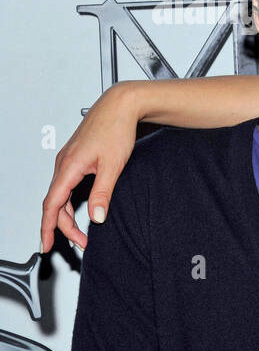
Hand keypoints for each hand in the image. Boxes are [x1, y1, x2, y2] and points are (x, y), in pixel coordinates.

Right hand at [41, 83, 140, 252]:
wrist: (121, 105)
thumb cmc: (116, 128)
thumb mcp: (113, 165)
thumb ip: (103, 193)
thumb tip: (96, 216)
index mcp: (68, 166)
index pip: (52, 205)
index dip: (48, 227)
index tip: (46, 245)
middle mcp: (63, 163)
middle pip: (55, 203)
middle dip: (63, 226)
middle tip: (80, 243)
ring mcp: (68, 159)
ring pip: (60, 194)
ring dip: (67, 215)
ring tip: (81, 232)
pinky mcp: (76, 157)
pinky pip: (66, 184)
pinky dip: (69, 201)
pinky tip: (79, 208)